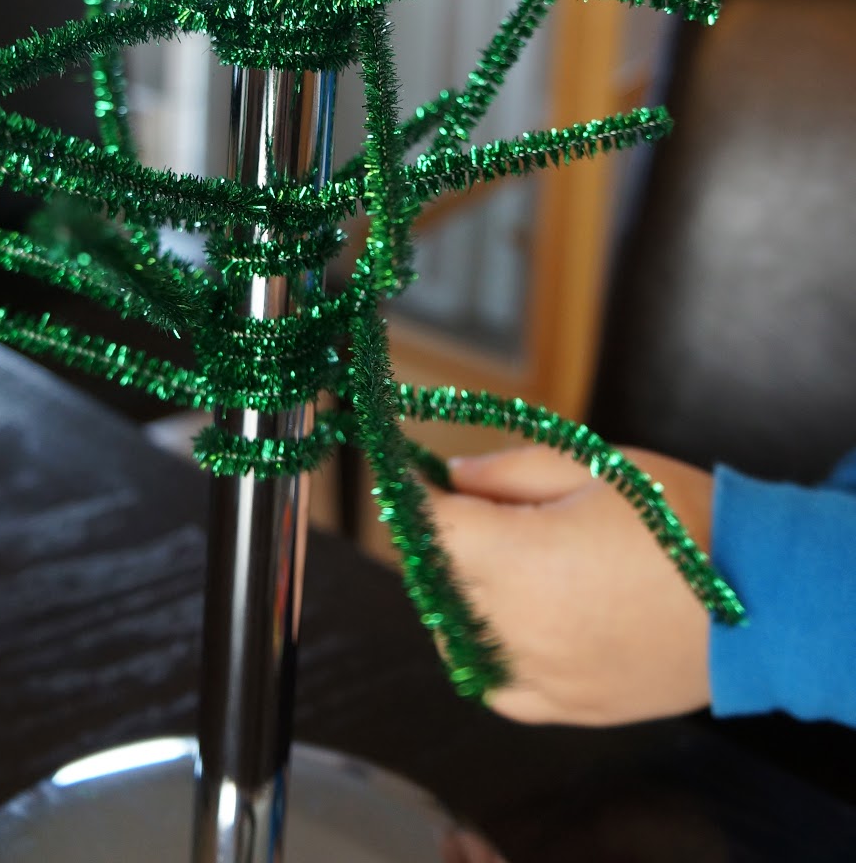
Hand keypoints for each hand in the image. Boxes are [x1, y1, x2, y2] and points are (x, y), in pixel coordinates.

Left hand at [428, 443, 714, 725]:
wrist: (759, 596)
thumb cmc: (679, 520)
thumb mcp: (592, 466)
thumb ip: (509, 471)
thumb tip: (450, 478)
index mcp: (519, 556)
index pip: (428, 528)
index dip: (414, 499)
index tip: (417, 481)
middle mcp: (518, 622)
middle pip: (434, 580)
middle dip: (440, 541)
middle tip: (470, 512)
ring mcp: (541, 673)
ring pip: (455, 635)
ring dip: (458, 597)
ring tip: (500, 565)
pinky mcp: (568, 706)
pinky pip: (495, 687)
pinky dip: (487, 655)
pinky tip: (511, 623)